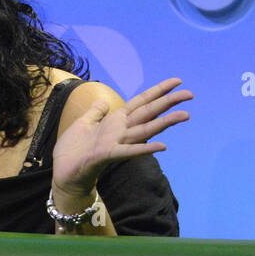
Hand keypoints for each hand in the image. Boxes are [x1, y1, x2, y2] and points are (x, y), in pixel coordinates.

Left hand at [52, 77, 192, 206]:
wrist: (63, 174)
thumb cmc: (72, 151)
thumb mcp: (82, 124)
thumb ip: (95, 113)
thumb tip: (103, 101)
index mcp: (114, 121)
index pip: (140, 102)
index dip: (157, 91)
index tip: (177, 81)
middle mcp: (120, 131)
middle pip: (148, 113)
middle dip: (168, 102)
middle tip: (190, 94)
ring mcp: (116, 143)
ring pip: (145, 130)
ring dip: (164, 123)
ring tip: (185, 115)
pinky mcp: (107, 155)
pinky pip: (129, 151)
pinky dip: (145, 148)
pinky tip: (163, 147)